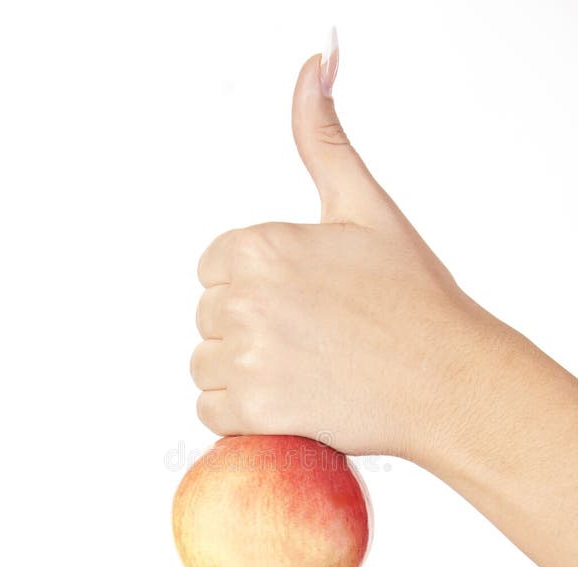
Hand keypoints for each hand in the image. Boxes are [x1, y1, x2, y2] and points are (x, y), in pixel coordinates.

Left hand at [191, 47, 504, 460]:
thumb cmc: (412, 297)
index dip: (254, 286)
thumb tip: (315, 63)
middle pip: (209, 317)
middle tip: (309, 337)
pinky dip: (239, 416)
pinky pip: (211, 414)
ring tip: (298, 370)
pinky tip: (284, 403)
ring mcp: (247, 358)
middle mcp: (243, 299)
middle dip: (247, 329)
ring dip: (240, 374)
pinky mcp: (256, 414)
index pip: (214, 269)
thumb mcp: (364, 205)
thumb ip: (322, 138)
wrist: (447, 377)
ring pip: (205, 366)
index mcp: (258, 246)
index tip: (298, 300)